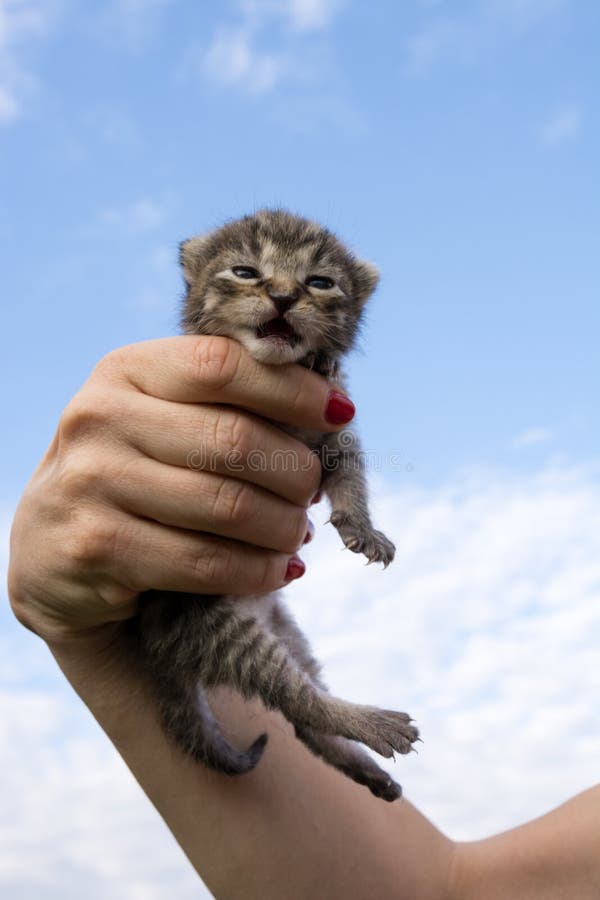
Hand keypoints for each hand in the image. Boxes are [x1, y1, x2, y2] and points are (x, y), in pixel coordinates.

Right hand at [8, 336, 352, 645]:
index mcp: (125, 370)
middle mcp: (99, 416)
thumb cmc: (133, 472)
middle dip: (296, 472)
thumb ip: (222, 404)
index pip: (223, 364)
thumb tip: (331, 410)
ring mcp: (91, 482)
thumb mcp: (158, 418)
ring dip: (284, 526)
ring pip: (227, 506)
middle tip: (313, 492)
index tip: (340, 415)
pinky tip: (281, 570)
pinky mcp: (96, 547)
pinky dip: (258, 570)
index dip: (293, 389)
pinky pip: (204, 562)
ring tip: (299, 532)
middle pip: (234, 439)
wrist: (51, 549)